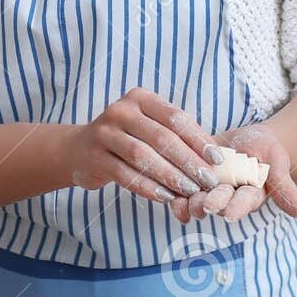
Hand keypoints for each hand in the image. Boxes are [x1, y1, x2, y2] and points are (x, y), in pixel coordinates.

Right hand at [64, 88, 221, 217]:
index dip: (198, 139)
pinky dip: (149, 187)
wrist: (78, 149)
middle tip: (207, 181)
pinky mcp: (95, 157)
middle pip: (162, 137)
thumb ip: (174, 135)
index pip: (175, 117)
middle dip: (188, 161)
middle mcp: (121, 110)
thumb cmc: (126, 137)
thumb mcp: (147, 125)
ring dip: (171, 176)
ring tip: (190, 191)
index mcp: (140, 98)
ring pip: (144, 157)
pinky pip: (126, 175)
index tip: (217, 159)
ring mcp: (105, 133)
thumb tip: (214, 156)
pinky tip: (166, 198)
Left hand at [184, 123, 296, 222]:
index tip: (229, 214)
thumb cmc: (267, 150)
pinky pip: (183, 188)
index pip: (244, 202)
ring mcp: (210, 189)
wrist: (248, 140)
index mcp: (250, 195)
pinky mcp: (194, 177)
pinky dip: (176, 195)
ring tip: (184, 203)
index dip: (236, 207)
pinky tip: (170, 197)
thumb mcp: (278, 162)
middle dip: (211, 203)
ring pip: (199, 199)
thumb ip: (286, 188)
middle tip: (204, 205)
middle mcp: (229, 197)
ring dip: (191, 203)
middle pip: (219, 202)